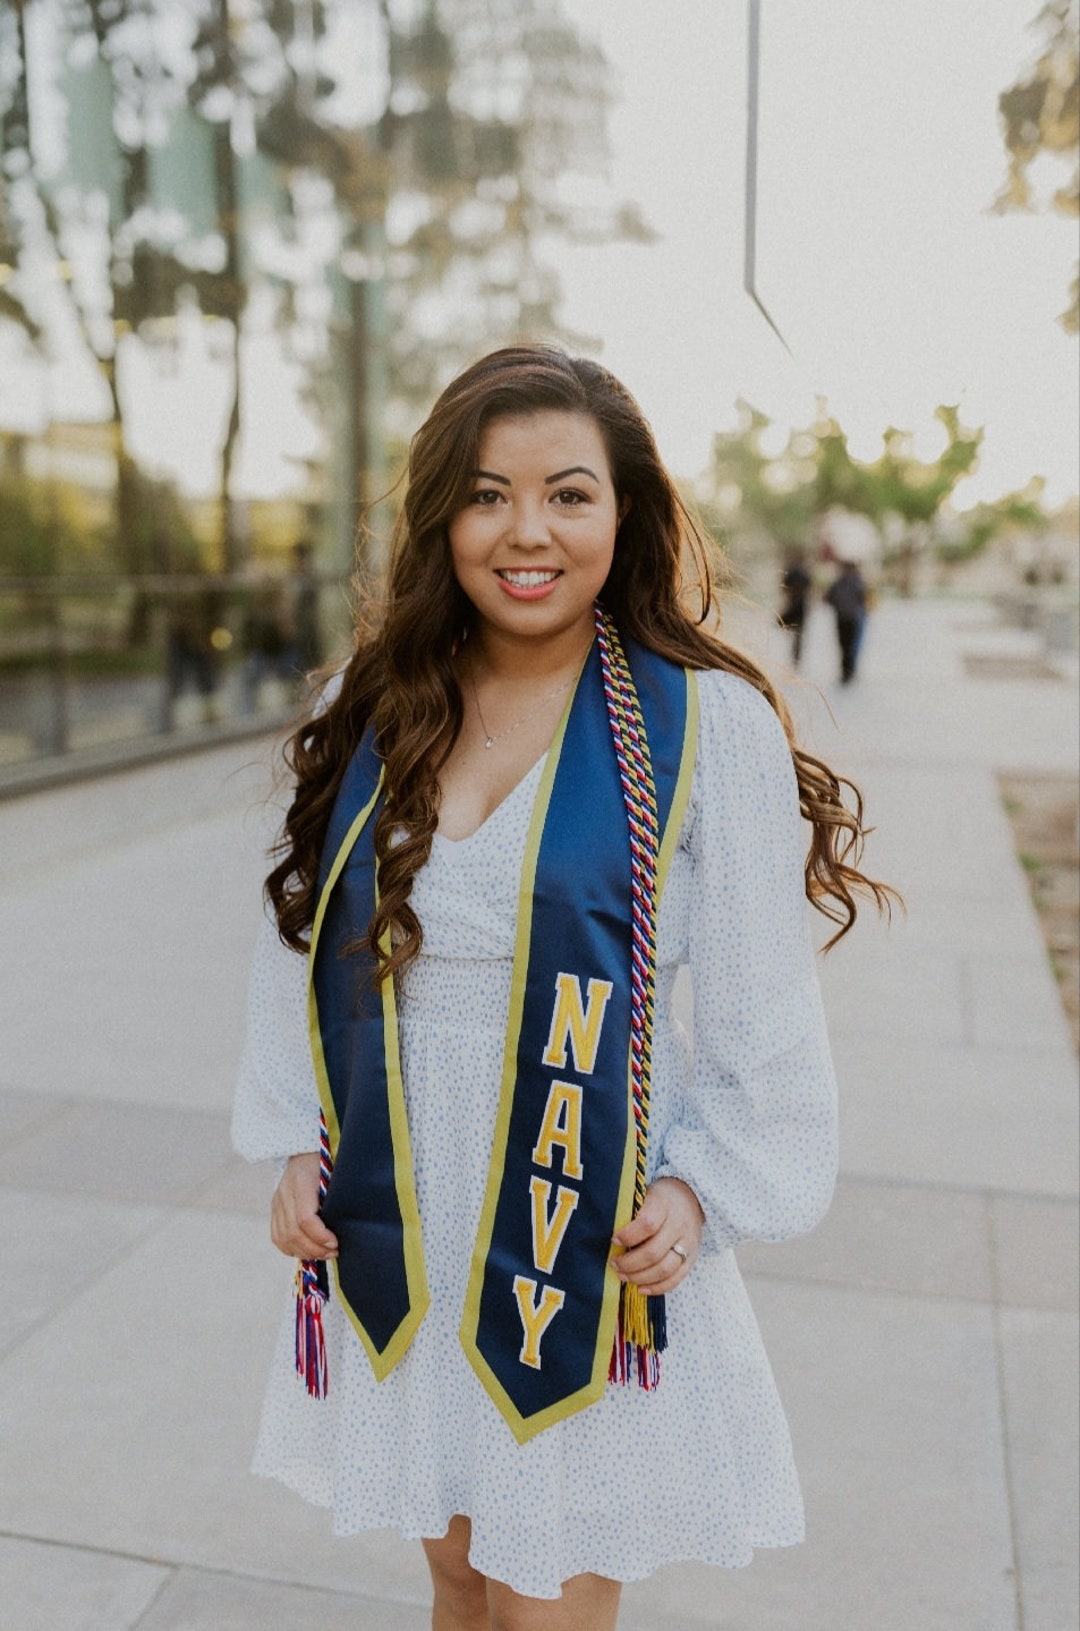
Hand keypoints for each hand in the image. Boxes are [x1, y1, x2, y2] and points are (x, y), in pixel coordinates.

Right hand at [270, 1152, 337, 1260]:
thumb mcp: (336, 1173)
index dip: (320, 1236)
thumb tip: (349, 1226)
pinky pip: (277, 1237)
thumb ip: (339, 1197)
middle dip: (315, 1248)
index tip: (336, 1243)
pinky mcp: (274, 1208)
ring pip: (283, 1238)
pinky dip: (291, 1249)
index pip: (305, 1218)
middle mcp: (284, 1192)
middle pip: (293, 1232)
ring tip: (323, 1253)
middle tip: (334, 1252)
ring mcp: (277, 1201)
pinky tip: (308, 1251)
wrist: (307, 1150)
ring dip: (305, 1252)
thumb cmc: (328, 1162)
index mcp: (301, 1181)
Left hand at [610, 1177, 703, 1293]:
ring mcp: (688, 1244)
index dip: (628, 1236)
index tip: (613, 1240)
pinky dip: (657, 1288)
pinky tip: (641, 1288)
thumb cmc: (659, 1199)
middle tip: (614, 1264)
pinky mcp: (692, 1258)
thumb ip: (632, 1214)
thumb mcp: (646, 1195)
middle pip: (654, 1252)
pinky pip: (675, 1279)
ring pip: (664, 1269)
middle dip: (629, 1263)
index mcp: (664, 1205)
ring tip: (623, 1276)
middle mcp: (679, 1225)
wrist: (691, 1198)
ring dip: (640, 1277)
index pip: (647, 1224)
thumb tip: (611, 1239)